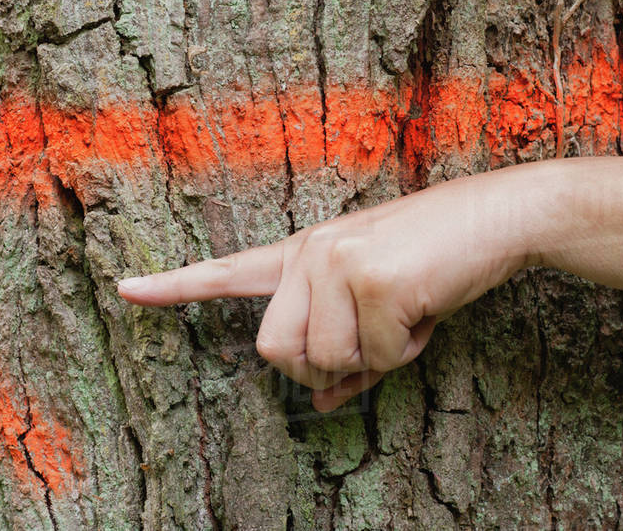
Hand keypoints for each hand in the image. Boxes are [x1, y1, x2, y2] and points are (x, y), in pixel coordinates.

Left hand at [117, 163, 551, 410]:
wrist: (497, 217)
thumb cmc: (437, 263)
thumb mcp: (383, 308)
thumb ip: (344, 352)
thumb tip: (320, 405)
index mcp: (304, 253)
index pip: (228, 271)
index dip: (176, 287)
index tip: (125, 290)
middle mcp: (309, 252)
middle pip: (273, 352)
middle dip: (322, 367)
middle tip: (372, 342)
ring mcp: (336, 262)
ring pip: (325, 362)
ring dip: (374, 357)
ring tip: (408, 315)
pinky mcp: (371, 278)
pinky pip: (377, 357)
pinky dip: (408, 350)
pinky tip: (427, 308)